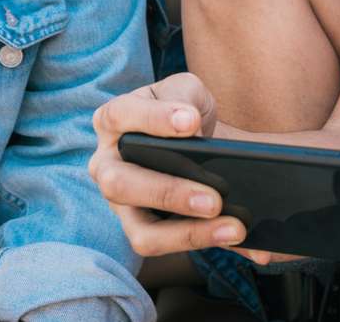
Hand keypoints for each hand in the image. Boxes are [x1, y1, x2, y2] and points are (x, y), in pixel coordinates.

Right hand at [90, 73, 248, 255]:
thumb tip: (191, 126)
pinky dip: (201, 243)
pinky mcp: (141, 230)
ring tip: (233, 227)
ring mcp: (120, 205)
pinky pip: (163, 246)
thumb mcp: (186, 93)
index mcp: (113, 121)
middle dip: (170, 193)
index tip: (192, 121)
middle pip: (121, 184)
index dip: (153, 119)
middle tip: (215, 198)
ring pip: (140, 230)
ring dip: (188, 233)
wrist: (197, 140)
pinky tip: (233, 236)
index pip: (119, 116)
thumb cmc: (183, 111)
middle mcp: (106, 165)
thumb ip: (185, 98)